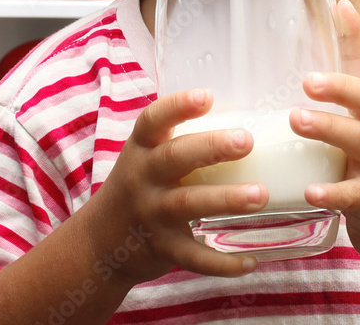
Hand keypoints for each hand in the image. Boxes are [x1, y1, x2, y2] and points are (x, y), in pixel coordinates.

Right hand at [87, 88, 268, 286]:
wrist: (98, 243)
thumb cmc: (138, 186)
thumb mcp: (145, 157)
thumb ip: (181, 140)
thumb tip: (246, 118)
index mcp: (141, 148)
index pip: (153, 120)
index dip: (179, 106)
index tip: (207, 96)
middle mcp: (143, 177)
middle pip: (175, 158)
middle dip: (211, 148)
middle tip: (246, 141)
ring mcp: (151, 214)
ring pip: (188, 204)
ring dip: (226, 199)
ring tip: (260, 194)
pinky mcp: (162, 248)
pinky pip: (194, 257)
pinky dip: (223, 263)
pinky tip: (251, 261)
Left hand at [289, 0, 359, 258]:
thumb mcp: (353, 132)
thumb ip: (328, 106)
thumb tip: (287, 76)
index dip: (355, 36)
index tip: (340, 5)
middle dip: (340, 85)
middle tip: (306, 80)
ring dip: (329, 127)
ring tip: (296, 120)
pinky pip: (355, 194)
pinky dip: (333, 192)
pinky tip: (309, 190)